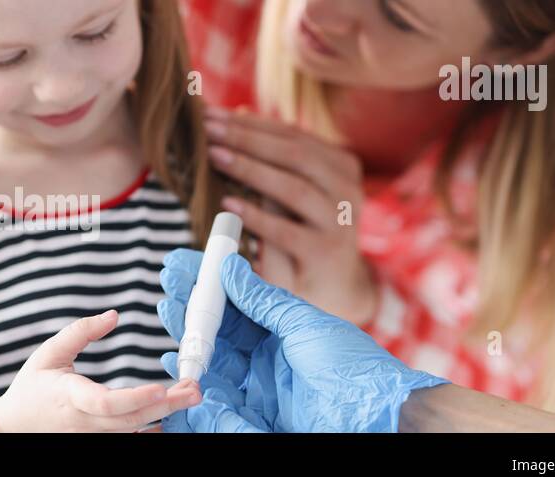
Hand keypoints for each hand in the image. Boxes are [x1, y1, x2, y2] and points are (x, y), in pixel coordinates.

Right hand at [0, 310, 201, 431]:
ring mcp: (92, 437)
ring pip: (134, 432)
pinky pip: (130, 440)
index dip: (135, 397)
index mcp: (71, 397)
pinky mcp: (98, 442)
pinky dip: (152, 430)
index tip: (160, 387)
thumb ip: (80, 332)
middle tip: (195, 390)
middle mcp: (84, 423)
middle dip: (166, 405)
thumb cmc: (32, 387)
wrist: (14, 427)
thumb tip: (113, 316)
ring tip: (190, 398)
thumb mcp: (49, 354)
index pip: (106, 402)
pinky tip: (172, 417)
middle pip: (131, 419)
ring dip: (165, 416)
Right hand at [156, 248, 447, 432]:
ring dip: (187, 340)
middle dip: (190, 309)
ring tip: (167, 311)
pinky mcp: (254, 421)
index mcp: (281, 335)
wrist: (377, 415)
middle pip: (217, 334)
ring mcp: (258, 391)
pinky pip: (216, 404)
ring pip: (211, 365)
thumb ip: (263, 300)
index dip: (208, 286)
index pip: (235, 307)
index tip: (183, 264)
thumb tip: (230, 267)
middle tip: (168, 283)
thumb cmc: (352, 368)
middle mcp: (265, 361)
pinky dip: (193, 384)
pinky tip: (176, 362)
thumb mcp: (304, 325)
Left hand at [205, 106, 376, 324]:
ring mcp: (340, 223)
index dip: (250, 123)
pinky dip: (255, 216)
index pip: (292, 135)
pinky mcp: (325, 255)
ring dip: (249, 169)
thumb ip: (276, 157)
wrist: (337, 287)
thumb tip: (234, 113)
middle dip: (246, 138)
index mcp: (342, 165)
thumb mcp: (298, 192)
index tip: (210, 113)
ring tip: (213, 156)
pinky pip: (286, 232)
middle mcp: (348, 190)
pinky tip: (226, 205)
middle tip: (206, 128)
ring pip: (293, 187)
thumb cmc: (307, 231)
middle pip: (294, 154)